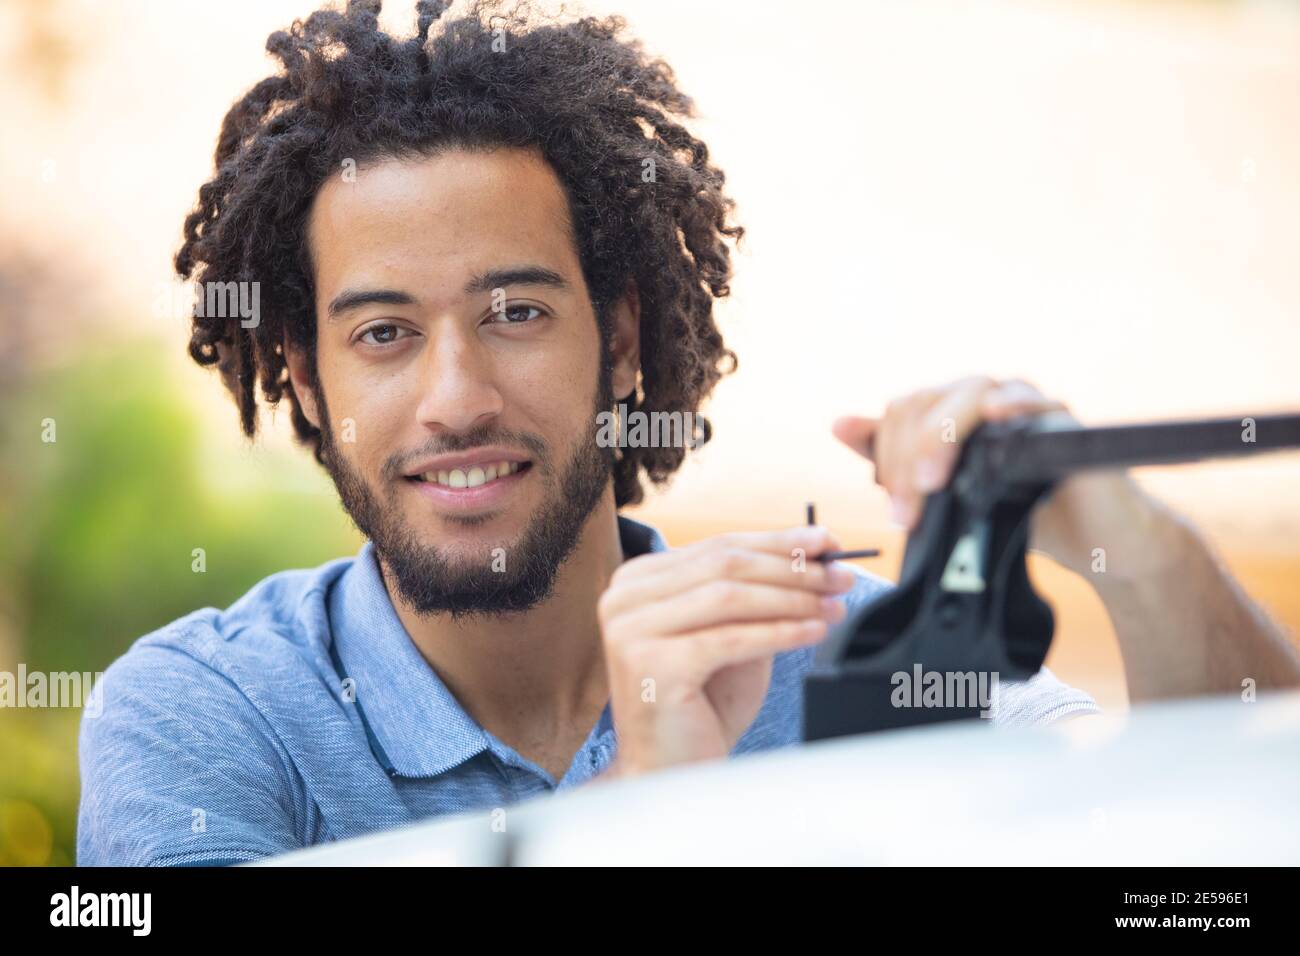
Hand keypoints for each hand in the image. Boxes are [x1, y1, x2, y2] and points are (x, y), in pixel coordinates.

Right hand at [597, 527, 854, 775]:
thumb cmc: (701, 704)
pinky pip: (732, 638)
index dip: (777, 542)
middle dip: (792, 568)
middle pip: (725, 565)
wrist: (669, 768)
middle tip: (840, 575)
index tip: (826, 542)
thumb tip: (813, 550)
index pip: (718, 546)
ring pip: (729, 596)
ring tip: (833, 605)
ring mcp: (632, 630)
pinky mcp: (653, 664)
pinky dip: (780, 631)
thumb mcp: (731, 634)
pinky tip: (813, 631)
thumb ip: (757, 594)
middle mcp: (624, 599)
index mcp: (637, 581)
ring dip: (791, 598)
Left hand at [831, 376, 1171, 579]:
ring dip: (941, 440)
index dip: (887, 455)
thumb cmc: (1019, 513)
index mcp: (953, 410)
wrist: (1092, 541)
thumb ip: (894, 460)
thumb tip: (840, 423)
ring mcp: (1025, 402)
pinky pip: (1035, 403)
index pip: (903, 411)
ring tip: (933, 485)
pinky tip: (997, 417)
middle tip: (907, 513)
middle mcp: (985, 398)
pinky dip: (1014, 405)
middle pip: (928, 403)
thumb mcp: (945, 493)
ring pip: (969, 398)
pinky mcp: (1063, 419)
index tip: (893, 507)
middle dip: (907, 459)